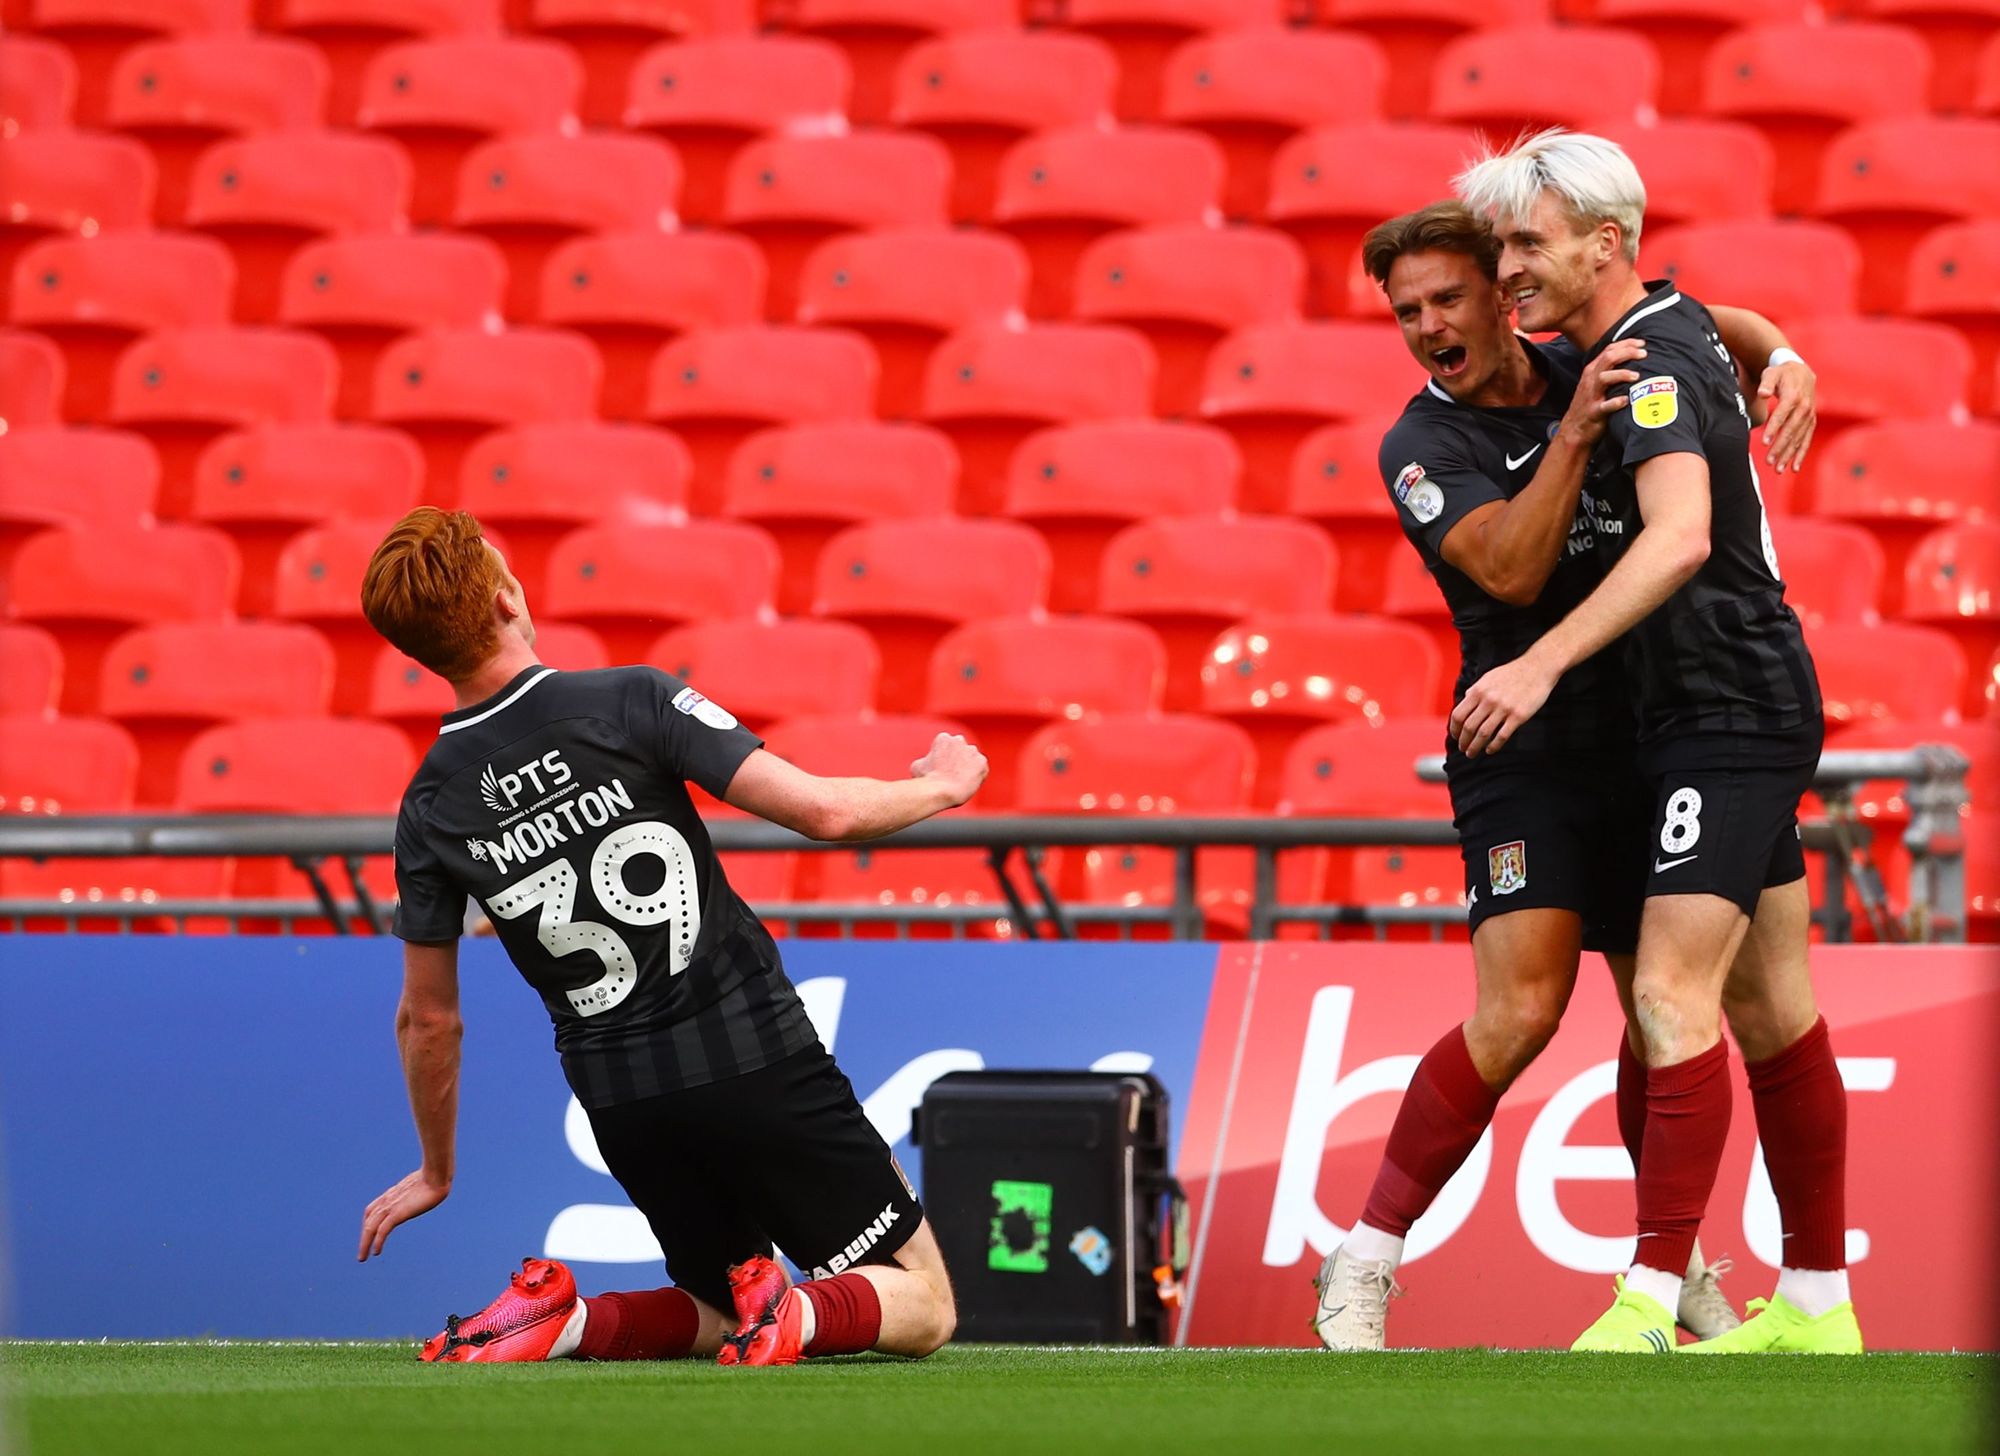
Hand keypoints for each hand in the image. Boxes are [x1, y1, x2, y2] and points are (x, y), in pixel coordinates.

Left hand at [358, 1168, 448, 1260]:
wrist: (436, 1176)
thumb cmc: (434, 1177)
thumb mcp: (421, 1184)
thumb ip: (418, 1189)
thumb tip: (426, 1189)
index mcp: (391, 1194)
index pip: (371, 1210)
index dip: (368, 1223)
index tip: (368, 1234)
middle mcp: (387, 1200)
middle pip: (368, 1221)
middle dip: (363, 1238)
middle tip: (361, 1253)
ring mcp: (391, 1206)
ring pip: (371, 1227)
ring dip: (365, 1244)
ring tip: (362, 1258)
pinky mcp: (398, 1213)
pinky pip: (383, 1230)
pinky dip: (377, 1241)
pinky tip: (376, 1252)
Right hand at [912, 732, 987, 806]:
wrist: (941, 791)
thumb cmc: (926, 780)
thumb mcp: (918, 765)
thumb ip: (927, 759)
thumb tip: (929, 762)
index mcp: (943, 738)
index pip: (946, 745)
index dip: (943, 758)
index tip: (941, 768)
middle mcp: (959, 740)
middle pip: (960, 749)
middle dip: (957, 758)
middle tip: (951, 774)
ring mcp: (972, 751)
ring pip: (971, 758)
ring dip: (967, 766)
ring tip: (959, 781)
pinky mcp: (982, 762)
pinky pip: (981, 768)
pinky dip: (977, 776)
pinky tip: (967, 784)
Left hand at [1450, 651, 1560, 755]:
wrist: (1537, 668)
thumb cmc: (1512, 673)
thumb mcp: (1488, 678)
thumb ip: (1475, 690)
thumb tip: (1464, 701)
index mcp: (1478, 691)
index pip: (1458, 715)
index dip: (1454, 729)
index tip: (1455, 737)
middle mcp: (1488, 700)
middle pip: (1469, 727)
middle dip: (1463, 741)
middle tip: (1463, 748)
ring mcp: (1503, 708)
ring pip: (1483, 734)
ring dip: (1475, 747)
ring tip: (1472, 753)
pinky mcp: (1518, 716)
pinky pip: (1502, 736)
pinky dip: (1494, 746)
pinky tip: (1490, 750)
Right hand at [1557, 337, 1645, 447]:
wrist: (1574, 430)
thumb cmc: (1589, 405)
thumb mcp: (1594, 383)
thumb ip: (1609, 369)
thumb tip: (1632, 357)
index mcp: (1592, 371)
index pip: (1609, 350)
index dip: (1627, 344)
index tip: (1642, 344)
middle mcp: (1591, 380)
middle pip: (1609, 358)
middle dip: (1627, 353)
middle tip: (1644, 354)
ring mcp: (1592, 396)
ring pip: (1604, 378)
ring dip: (1621, 374)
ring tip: (1637, 375)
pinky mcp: (1594, 413)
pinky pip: (1605, 406)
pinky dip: (1616, 402)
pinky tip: (1627, 400)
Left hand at [1756, 358, 1815, 472]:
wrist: (1801, 371)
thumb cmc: (1781, 373)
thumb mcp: (1772, 373)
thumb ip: (1766, 383)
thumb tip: (1762, 393)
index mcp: (1794, 396)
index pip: (1782, 415)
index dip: (1773, 429)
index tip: (1764, 442)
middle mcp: (1804, 408)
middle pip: (1791, 430)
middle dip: (1780, 447)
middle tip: (1769, 461)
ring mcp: (1809, 416)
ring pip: (1799, 438)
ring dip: (1789, 454)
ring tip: (1777, 469)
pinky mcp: (1810, 422)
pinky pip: (1806, 439)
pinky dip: (1801, 454)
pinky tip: (1794, 468)